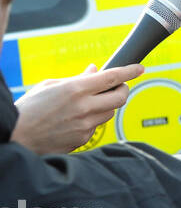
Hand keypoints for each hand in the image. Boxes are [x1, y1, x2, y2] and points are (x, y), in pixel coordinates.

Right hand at [12, 63, 144, 153]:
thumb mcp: (49, 86)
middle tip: (117, 86)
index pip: (112, 77)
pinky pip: (97, 126)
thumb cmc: (29, 109)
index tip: (140, 68)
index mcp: (75, 89)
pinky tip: (76, 118)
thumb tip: (94, 70)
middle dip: (123, 89)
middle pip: (121, 97)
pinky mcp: (83, 139)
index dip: (130, 71)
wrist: (15, 137)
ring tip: (90, 102)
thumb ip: (76, 78)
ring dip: (107, 105)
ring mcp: (85, 125)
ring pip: (110, 112)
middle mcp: (84, 107)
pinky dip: (93, 119)